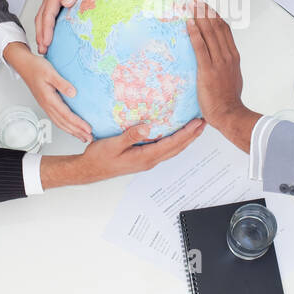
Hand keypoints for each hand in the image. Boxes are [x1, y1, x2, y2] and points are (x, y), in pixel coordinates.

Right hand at [6, 44, 92, 142]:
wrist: (24, 65)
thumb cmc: (36, 67)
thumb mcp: (50, 72)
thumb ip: (62, 83)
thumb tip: (73, 93)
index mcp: (49, 99)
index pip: (66, 115)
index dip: (78, 123)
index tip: (88, 129)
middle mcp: (47, 105)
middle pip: (64, 123)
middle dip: (77, 132)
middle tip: (89, 138)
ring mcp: (46, 106)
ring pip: (60, 123)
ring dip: (72, 131)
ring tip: (82, 137)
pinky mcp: (46, 104)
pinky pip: (57, 119)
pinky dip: (65, 126)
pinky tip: (70, 127)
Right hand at [36, 0, 103, 52]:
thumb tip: (65, 2)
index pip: (48, 13)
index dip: (46, 29)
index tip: (46, 42)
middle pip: (41, 17)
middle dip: (40, 34)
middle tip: (42, 50)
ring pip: (43, 17)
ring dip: (41, 32)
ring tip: (43, 47)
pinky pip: (48, 15)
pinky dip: (46, 26)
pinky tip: (51, 35)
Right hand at [41, 119, 205, 187]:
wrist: (90, 170)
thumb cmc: (99, 158)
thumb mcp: (113, 144)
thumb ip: (130, 135)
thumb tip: (146, 127)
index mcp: (145, 157)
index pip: (172, 144)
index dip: (187, 133)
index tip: (197, 123)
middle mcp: (149, 160)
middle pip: (177, 148)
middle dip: (192, 136)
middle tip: (203, 123)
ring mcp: (147, 160)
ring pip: (172, 149)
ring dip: (185, 139)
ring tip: (195, 128)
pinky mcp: (143, 158)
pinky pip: (164, 149)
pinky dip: (174, 141)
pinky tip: (175, 134)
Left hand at [186, 6, 259, 151]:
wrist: (230, 114)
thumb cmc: (228, 100)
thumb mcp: (232, 77)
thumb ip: (226, 65)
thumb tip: (218, 60)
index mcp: (233, 56)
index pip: (224, 29)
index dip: (215, 15)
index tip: (206, 6)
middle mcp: (227, 55)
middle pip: (217, 26)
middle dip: (206, 11)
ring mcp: (218, 62)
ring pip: (210, 33)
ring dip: (199, 16)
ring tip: (190, 4)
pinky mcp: (207, 70)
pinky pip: (200, 47)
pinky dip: (195, 33)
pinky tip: (189, 22)